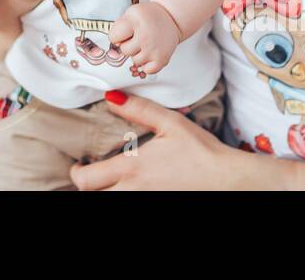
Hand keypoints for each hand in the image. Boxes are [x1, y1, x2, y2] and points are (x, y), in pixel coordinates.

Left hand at [69, 91, 272, 189]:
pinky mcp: (156, 205)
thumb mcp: (169, 122)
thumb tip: (109, 97)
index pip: (87, 180)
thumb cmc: (200, 149)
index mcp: (132, 167)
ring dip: (105, 191)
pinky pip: (129, 205)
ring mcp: (145, 201)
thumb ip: (138, 109)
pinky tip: (132, 186)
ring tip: (110, 181)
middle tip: (92, 174)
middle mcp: (133, 190)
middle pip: (93, 196)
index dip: (77, 173)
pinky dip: (123, 194)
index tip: (80, 164)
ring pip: (110, 201)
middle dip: (88, 186)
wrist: (227, 179)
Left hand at [109, 2, 181, 74]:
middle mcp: (145, 36)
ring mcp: (154, 49)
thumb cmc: (149, 17)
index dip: (116, 36)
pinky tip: (150, 53)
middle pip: (124, 50)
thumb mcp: (131, 13)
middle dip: (128, 45)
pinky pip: (147, 70)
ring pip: (135, 61)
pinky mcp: (162, 59)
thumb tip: (114, 45)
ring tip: (146, 44)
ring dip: (138, 54)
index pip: (113, 37)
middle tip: (137, 38)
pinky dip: (147, 64)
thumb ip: (119, 27)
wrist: (171, 18)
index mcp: (135, 22)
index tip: (124, 32)